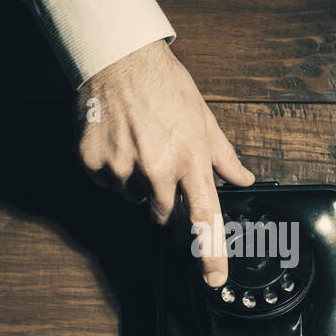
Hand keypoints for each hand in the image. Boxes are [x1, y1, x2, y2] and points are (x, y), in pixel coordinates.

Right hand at [76, 40, 254, 285]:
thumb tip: (243, 179)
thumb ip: (224, 156)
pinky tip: (116, 140)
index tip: (213, 279)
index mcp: (189, 159)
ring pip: (132, 197)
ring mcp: (121, 167)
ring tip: (137, 142)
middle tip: (160, 161)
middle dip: (164, 196)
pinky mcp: (92, 161)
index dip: (211, 252)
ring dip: (135, 180)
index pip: (205, 216)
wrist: (118, 57)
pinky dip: (109, 167)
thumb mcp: (203, 118)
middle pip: (162, 213)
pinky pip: (105, 181)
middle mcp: (156, 168)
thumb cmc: (164, 84)